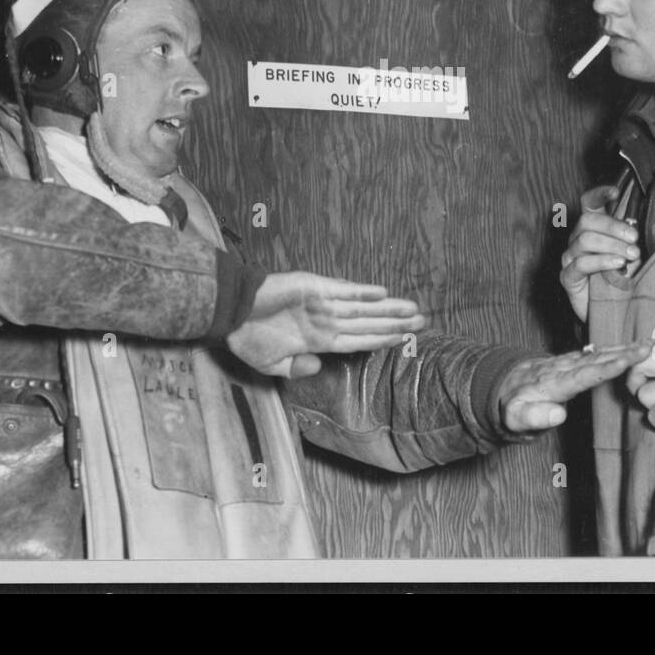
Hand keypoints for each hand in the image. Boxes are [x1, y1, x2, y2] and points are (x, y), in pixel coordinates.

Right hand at [227, 271, 426, 378]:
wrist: (229, 312)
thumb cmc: (248, 338)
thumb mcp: (271, 365)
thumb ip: (295, 368)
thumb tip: (318, 368)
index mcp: (319, 341)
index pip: (360, 341)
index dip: (384, 339)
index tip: (406, 339)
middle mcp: (326, 322)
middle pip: (369, 324)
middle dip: (397, 324)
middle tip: (425, 323)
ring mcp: (322, 304)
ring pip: (363, 309)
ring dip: (389, 309)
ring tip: (414, 310)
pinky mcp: (313, 287)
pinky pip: (342, 290)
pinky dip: (362, 291)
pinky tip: (383, 292)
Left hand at [496, 343, 651, 431]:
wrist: (507, 386)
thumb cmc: (513, 406)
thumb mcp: (516, 418)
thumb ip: (535, 417)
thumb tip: (559, 415)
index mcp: (553, 382)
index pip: (583, 374)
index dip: (605, 367)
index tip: (627, 360)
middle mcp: (563, 368)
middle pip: (597, 359)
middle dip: (623, 353)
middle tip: (649, 348)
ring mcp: (569, 362)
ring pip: (599, 353)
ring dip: (624, 348)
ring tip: (649, 344)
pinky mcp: (574, 361)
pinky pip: (597, 353)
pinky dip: (616, 349)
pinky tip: (631, 346)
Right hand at [559, 185, 641, 321]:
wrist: (615, 313)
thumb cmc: (624, 279)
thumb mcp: (632, 254)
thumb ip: (632, 237)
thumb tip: (641, 221)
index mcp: (593, 228)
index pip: (589, 203)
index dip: (599, 194)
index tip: (616, 192)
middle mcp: (578, 239)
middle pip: (587, 220)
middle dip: (614, 226)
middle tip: (635, 239)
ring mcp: (570, 258)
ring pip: (585, 240)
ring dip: (612, 245)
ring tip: (631, 255)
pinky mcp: (568, 277)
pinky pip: (580, 263)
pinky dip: (601, 261)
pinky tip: (617, 264)